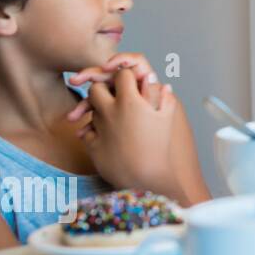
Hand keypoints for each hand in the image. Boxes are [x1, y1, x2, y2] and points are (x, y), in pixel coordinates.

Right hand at [66, 52, 161, 130]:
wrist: (152, 159)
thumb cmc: (160, 135)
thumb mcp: (157, 113)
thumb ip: (152, 94)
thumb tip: (150, 76)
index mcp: (145, 82)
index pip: (133, 62)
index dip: (119, 60)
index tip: (107, 67)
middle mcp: (131, 88)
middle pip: (107, 75)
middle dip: (90, 76)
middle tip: (74, 81)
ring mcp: (118, 101)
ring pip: (98, 96)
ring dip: (84, 105)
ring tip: (72, 118)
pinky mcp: (110, 115)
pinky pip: (96, 113)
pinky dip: (89, 121)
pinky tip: (81, 133)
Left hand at [82, 67, 180, 195]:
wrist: (147, 179)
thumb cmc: (161, 148)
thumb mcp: (167, 119)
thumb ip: (163, 97)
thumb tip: (161, 83)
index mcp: (131, 101)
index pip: (122, 75)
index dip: (127, 76)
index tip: (132, 81)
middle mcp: (111, 111)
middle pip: (96, 87)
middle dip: (103, 88)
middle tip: (114, 96)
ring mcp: (99, 127)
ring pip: (90, 109)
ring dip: (98, 109)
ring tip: (111, 116)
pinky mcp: (92, 144)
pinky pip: (86, 131)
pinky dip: (92, 130)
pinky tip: (103, 135)